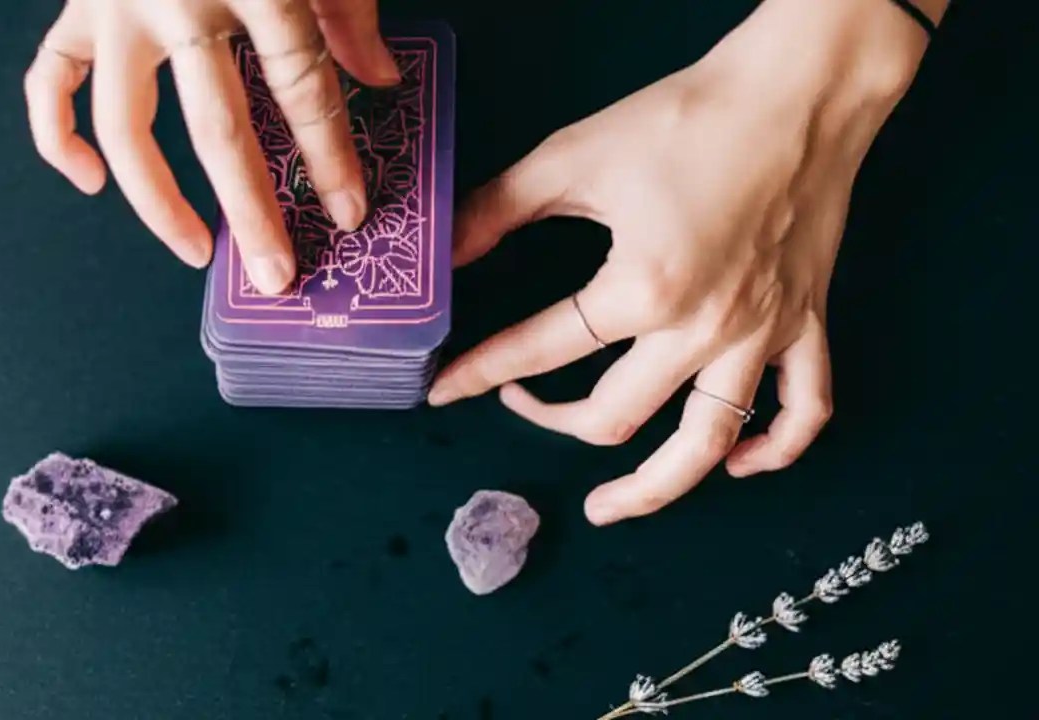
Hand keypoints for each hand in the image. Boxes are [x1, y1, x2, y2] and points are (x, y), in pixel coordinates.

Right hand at [24, 0, 397, 293]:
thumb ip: (349, 9)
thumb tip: (376, 81)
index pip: (301, 90)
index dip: (330, 158)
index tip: (350, 214)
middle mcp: (178, 0)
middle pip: (218, 129)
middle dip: (253, 211)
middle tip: (278, 275)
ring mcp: (118, 6)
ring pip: (124, 126)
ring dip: (157, 202)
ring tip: (195, 250)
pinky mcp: (78, 5)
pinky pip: (49, 82)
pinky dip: (56, 136)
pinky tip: (89, 181)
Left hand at [429, 0, 931, 524]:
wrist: (797, 89)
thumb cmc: (688, 116)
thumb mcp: (575, 157)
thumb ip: (498, 210)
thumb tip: (443, 251)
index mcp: (643, 290)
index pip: (540, 351)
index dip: (480, 372)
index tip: (444, 389)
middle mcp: (704, 328)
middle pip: (613, 417)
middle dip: (550, 422)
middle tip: (520, 409)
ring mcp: (762, 334)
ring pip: (707, 443)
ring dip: (655, 488)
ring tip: (609, 506)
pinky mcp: (807, 322)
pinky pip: (806, 409)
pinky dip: (775, 449)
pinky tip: (738, 464)